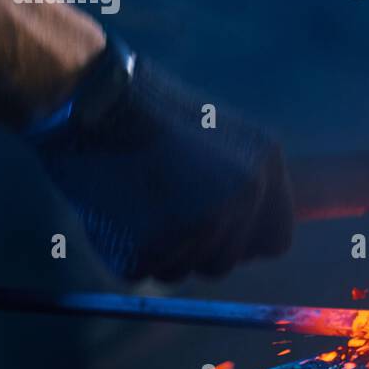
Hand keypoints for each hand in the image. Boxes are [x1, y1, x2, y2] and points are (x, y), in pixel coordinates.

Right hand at [30, 40, 293, 280]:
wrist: (92, 97)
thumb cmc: (148, 114)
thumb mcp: (218, 139)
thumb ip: (240, 186)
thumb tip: (245, 232)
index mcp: (265, 169)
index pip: (276, 242)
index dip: (244, 242)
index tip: (219, 233)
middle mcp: (244, 199)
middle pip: (225, 262)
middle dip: (195, 250)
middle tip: (162, 212)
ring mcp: (202, 225)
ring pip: (182, 271)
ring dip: (158, 249)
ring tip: (136, 200)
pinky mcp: (153, 245)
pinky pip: (140, 270)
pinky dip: (122, 248)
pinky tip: (115, 206)